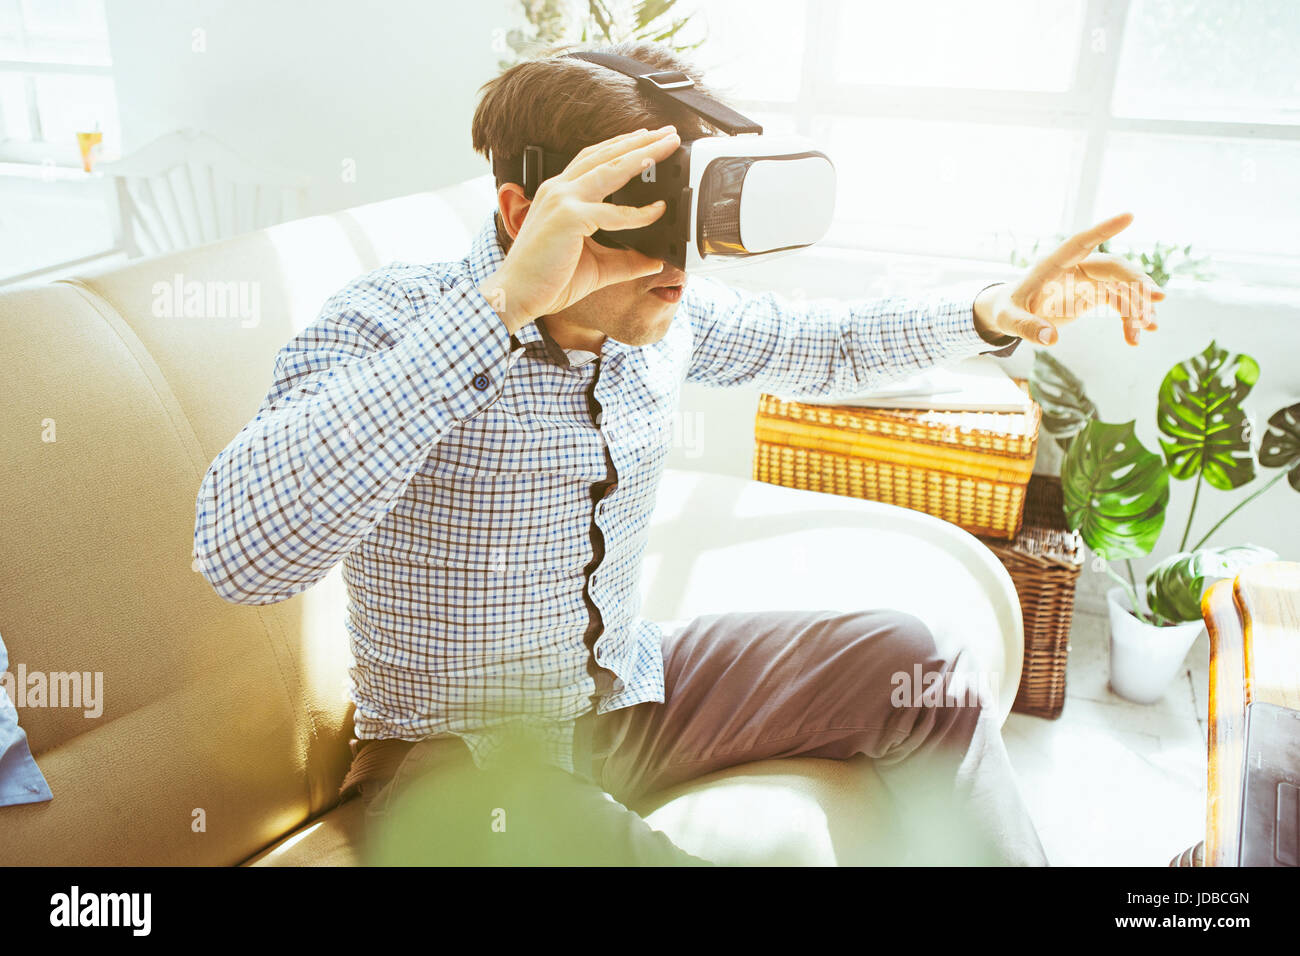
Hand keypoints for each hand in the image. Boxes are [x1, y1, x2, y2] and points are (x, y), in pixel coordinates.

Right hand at [478, 126, 680, 331]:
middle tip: (668, 133)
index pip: (595, 159)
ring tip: (667, 145)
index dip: (623, 147)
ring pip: (610, 168)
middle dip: (640, 140)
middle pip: (605, 154)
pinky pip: (612, 212)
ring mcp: (562, 200)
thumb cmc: (547, 280)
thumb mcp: (597, 268)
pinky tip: (658, 211)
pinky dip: (637, 212)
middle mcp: (560, 190)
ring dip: (642, 154)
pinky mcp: (568, 218)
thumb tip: (655, 261)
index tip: (648, 140)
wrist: (517, 295)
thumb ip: (626, 262)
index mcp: (560, 194)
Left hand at [975, 213, 1165, 346]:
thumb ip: (1026, 327)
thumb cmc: (1008, 310)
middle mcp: (1076, 267)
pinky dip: (1129, 318)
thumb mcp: (1008, 320)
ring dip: (1138, 306)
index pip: (1080, 242)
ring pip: (1122, 287)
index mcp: (1053, 264)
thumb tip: (1050, 339)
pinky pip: (1120, 302)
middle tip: (1156, 298)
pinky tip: (1136, 337)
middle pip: (1113, 267)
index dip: (1103, 230)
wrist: (1014, 312)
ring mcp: (1088, 279)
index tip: (1129, 216)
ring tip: (1151, 327)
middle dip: (1136, 281)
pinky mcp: (1094, 294)